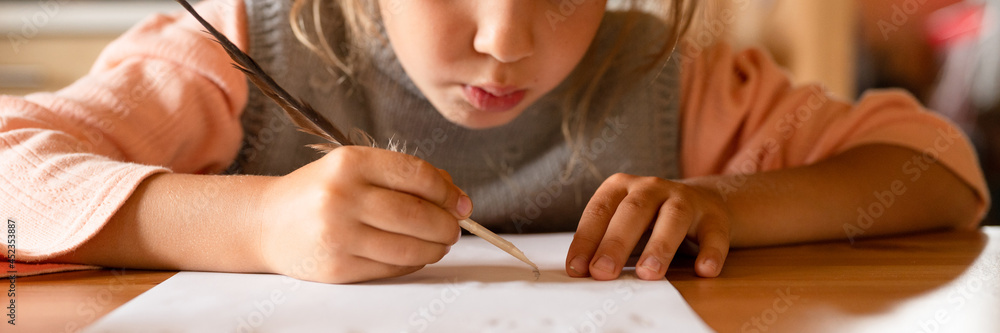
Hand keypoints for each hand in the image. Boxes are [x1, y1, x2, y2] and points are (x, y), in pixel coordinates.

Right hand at [259, 146, 472, 282]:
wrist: (265, 223)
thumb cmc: (317, 193)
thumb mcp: (353, 168)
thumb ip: (402, 176)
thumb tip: (454, 195)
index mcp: (350, 163)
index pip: (416, 175)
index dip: (447, 191)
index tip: (460, 201)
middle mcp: (342, 196)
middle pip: (417, 214)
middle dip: (446, 224)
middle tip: (454, 227)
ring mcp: (338, 234)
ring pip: (409, 247)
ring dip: (435, 248)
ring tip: (439, 243)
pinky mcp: (338, 267)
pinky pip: (392, 268)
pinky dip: (412, 263)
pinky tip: (414, 255)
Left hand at [565, 173, 731, 279]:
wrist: (700, 202)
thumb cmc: (648, 219)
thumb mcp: (621, 223)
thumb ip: (602, 243)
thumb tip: (581, 273)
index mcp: (621, 187)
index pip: (599, 210)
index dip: (587, 239)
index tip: (577, 268)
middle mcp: (652, 187)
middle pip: (633, 211)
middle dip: (616, 242)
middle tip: (602, 272)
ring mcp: (685, 199)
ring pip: (673, 218)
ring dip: (660, 247)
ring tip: (648, 274)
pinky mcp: (714, 217)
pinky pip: (714, 234)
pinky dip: (711, 252)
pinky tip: (704, 271)